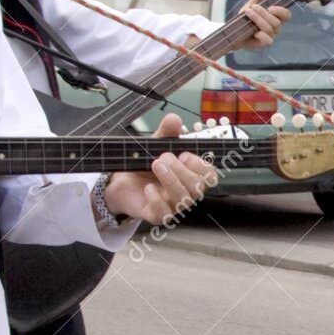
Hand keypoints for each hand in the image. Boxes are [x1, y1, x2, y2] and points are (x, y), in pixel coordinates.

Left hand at [102, 112, 217, 225]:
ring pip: (183, 200)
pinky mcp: (157, 215)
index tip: (183, 155)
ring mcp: (173, 206)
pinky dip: (157, 200)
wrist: (123, 180)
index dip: (200, 166)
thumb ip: (167, 132)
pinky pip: (165, 214)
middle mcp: (186, 193)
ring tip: (155, 164)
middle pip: (198, 188)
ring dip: (170, 180)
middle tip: (162, 158)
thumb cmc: (146, 164)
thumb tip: (174, 119)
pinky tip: (148, 188)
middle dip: (181, 170)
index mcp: (192, 176)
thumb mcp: (156, 143)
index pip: (210, 177)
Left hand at [239, 0, 289, 47]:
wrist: (234, 33)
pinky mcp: (264, 44)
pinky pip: (268, 40)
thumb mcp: (249, 6)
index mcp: (276, 17)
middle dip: (264, 13)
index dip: (281, 11)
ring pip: (270, 28)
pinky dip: (262, 35)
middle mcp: (276, 28)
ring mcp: (271, 36)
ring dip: (258, 19)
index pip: (286, 15)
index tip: (270, 7)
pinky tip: (254, 32)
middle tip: (253, 7)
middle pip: (276, 22)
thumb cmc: (245, 20)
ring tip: (248, 12)